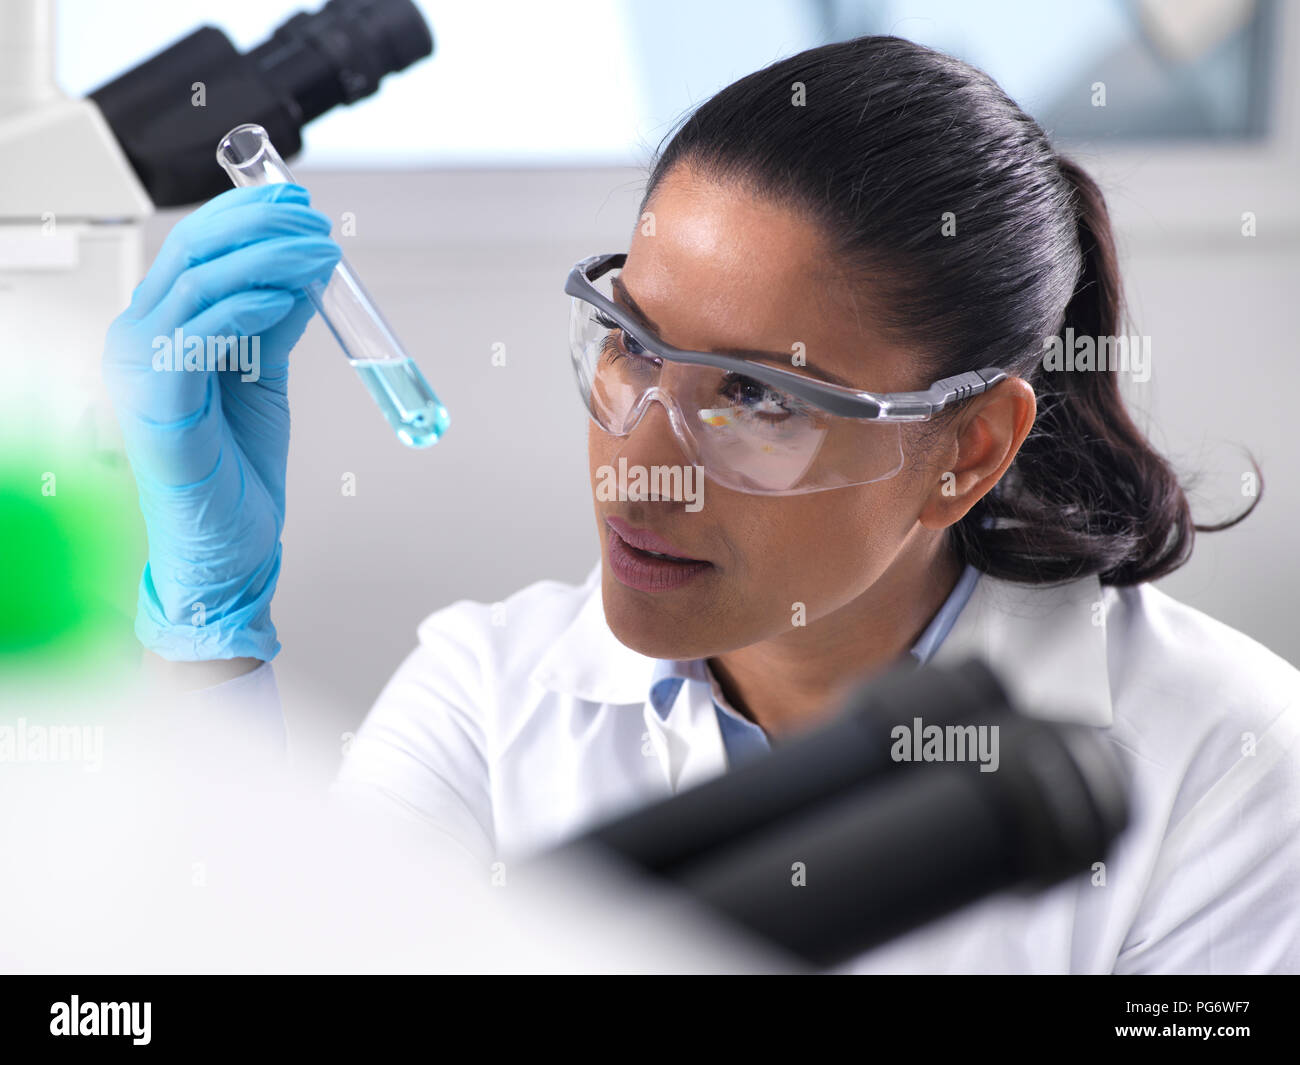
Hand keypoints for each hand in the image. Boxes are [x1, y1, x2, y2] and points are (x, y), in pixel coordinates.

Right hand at [103, 183, 341, 660]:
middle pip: (193, 253)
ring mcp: (139, 369)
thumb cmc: (235, 469)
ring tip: (319, 252)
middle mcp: (137, 340)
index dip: (246, 218)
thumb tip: (302, 274)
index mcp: (157, 330)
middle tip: (314, 217)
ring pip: (199, 283)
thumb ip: (272, 324)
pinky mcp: (157, 401)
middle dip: (259, 225)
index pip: (194, 250)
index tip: (299, 204)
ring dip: (266, 258)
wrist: (228, 546)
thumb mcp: (263, 377)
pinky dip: (246, 306)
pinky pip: (199, 334)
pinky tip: (288, 295)